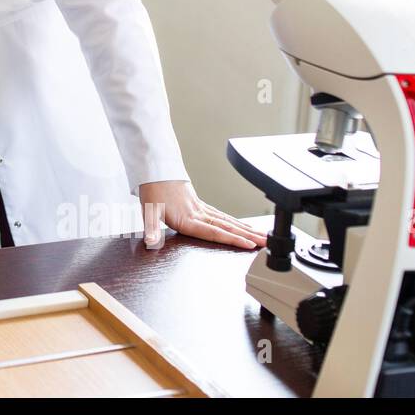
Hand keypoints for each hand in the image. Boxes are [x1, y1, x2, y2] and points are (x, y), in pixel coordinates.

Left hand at [137, 180, 266, 249]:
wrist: (154, 170)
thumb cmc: (152, 191)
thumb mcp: (148, 211)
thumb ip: (151, 229)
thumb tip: (151, 242)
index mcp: (187, 218)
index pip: (214, 232)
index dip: (232, 239)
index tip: (249, 245)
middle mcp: (198, 213)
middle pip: (227, 226)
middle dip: (248, 236)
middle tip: (267, 243)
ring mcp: (201, 209)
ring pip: (228, 220)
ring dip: (246, 229)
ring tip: (262, 236)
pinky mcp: (200, 205)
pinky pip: (222, 215)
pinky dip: (235, 222)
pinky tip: (244, 226)